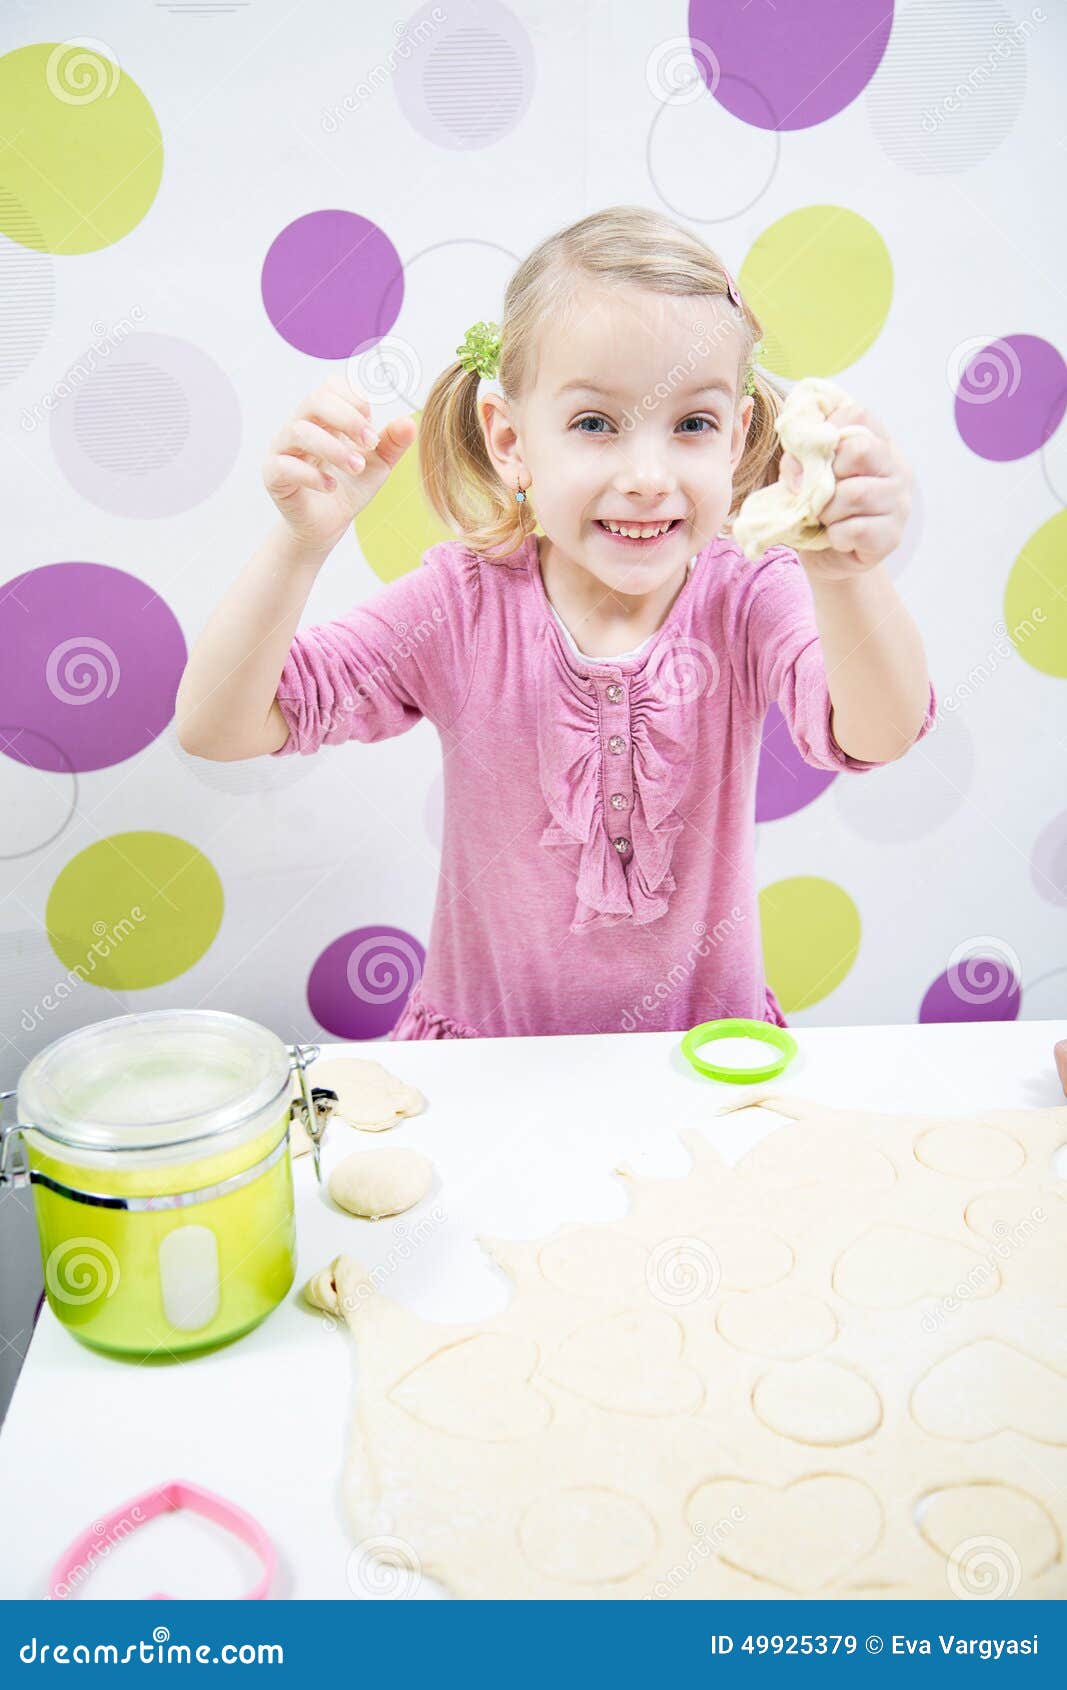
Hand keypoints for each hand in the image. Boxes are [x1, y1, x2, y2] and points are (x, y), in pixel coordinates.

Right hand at [263, 374, 416, 551]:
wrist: (328, 525)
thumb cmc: (350, 487)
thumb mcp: (378, 463)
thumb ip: (392, 442)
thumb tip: (409, 422)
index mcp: (323, 416)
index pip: (331, 387)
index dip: (354, 400)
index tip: (372, 427)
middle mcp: (300, 425)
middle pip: (315, 400)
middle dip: (348, 419)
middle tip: (370, 443)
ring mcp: (282, 448)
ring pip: (300, 431)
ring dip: (334, 449)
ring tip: (356, 467)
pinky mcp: (272, 475)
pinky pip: (284, 465)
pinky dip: (311, 475)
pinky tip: (331, 486)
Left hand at [783, 401, 912, 583]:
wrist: (826, 558)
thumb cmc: (816, 508)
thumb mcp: (803, 477)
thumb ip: (799, 460)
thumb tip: (796, 463)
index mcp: (876, 441)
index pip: (857, 414)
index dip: (824, 432)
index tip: (810, 456)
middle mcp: (896, 467)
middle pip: (860, 449)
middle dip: (826, 473)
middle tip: (817, 494)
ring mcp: (899, 502)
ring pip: (855, 493)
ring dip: (827, 510)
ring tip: (823, 519)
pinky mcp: (892, 535)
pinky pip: (856, 529)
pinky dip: (836, 535)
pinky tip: (836, 538)